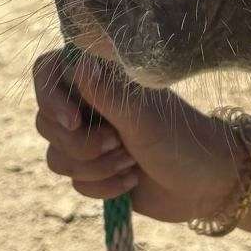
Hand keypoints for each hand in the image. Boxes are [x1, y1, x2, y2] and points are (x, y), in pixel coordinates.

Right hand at [32, 49, 244, 223]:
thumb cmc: (179, 140)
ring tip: (130, 162)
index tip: (74, 120)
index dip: (49, 97)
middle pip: (46, 122)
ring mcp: (89, 139)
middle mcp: (87, 104)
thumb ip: (106, 94)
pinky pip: (74, 183)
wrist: (205, 185)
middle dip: (80, 144)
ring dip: (95, 167)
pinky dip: (103, 187)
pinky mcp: (93, 171)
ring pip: (57, 157)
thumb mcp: (142, 118)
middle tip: (117, 143)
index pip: (46, 72)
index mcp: (96, 78)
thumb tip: (79, 63)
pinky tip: (131, 181)